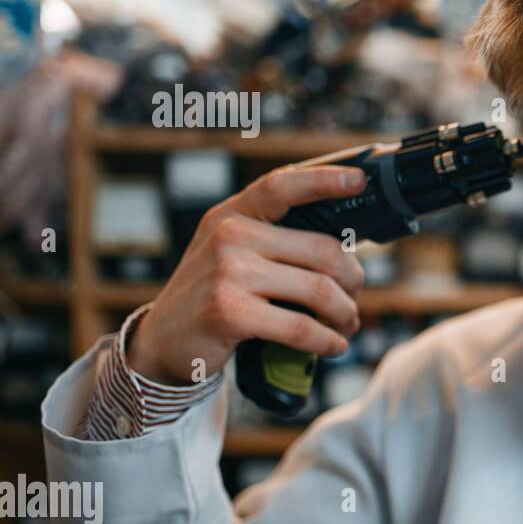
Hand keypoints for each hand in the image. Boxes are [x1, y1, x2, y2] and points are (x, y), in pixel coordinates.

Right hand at [126, 165, 367, 385]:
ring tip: (347, 322)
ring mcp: (229, 273)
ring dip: (345, 312)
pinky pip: (301, 327)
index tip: (358, 179)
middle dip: (353, 278)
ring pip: (320, 290)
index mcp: (233, 215)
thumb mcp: (229, 253)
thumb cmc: (212, 295)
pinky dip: (327, 340)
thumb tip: (345, 248)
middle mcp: (230, 236)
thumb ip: (273, 240)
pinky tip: (334, 344)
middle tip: (354, 295)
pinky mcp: (231, 312)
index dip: (325, 180)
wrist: (163, 341)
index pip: (282, 185)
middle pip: (323, 250)